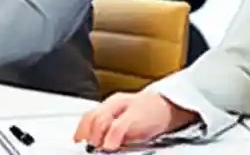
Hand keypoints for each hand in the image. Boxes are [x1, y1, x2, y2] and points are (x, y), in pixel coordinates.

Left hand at [73, 91, 197, 151]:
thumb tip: (99, 140)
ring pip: (102, 121)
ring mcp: (125, 109)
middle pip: (93, 117)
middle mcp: (116, 103)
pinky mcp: (136, 117)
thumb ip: (112, 124)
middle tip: (87, 146)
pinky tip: (109, 146)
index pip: (90, 114)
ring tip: (97, 147)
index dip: (81, 129)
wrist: (172, 105)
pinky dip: (111, 138)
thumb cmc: (151, 113)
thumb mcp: (128, 117)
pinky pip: (118, 127)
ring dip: (96, 137)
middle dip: (87, 133)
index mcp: (113, 103)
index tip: (78, 140)